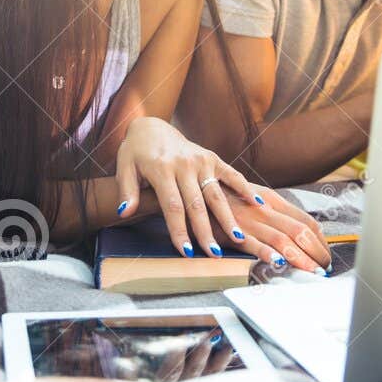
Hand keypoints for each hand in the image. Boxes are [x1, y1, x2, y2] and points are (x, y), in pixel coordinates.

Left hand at [114, 117, 266, 258]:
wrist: (152, 127)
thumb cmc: (136, 152)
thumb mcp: (124, 167)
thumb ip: (127, 191)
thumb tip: (124, 212)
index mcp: (161, 169)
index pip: (172, 206)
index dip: (179, 230)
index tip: (186, 252)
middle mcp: (184, 165)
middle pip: (196, 205)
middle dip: (205, 232)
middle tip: (214, 255)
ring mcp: (201, 160)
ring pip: (216, 194)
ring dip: (228, 218)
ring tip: (238, 239)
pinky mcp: (212, 157)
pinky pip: (231, 175)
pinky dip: (245, 188)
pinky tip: (257, 204)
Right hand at [214, 192, 329, 272]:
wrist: (191, 192)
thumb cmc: (223, 199)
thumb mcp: (252, 198)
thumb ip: (273, 213)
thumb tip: (298, 231)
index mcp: (271, 200)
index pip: (306, 220)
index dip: (321, 240)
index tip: (325, 254)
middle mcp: (264, 208)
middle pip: (300, 231)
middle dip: (317, 252)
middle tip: (323, 269)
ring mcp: (249, 220)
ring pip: (283, 240)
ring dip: (301, 258)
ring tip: (312, 273)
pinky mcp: (231, 231)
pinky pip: (253, 244)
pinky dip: (268, 254)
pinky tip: (280, 264)